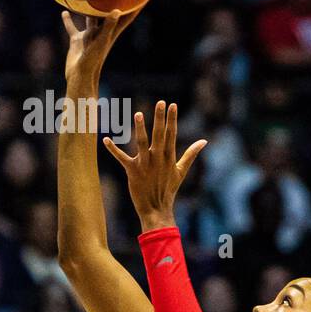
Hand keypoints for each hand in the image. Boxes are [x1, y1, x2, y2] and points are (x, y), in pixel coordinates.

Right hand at [62, 9, 136, 87]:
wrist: (80, 75)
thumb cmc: (93, 60)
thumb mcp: (102, 41)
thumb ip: (108, 26)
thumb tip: (117, 10)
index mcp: (112, 32)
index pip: (126, 16)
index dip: (136, 5)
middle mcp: (101, 32)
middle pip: (109, 13)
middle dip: (114, 2)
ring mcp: (89, 35)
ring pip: (90, 18)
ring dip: (90, 9)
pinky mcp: (77, 40)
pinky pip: (73, 27)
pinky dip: (69, 20)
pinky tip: (65, 11)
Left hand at [103, 101, 206, 232]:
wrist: (156, 209)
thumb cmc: (168, 189)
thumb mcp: (181, 171)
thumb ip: (191, 154)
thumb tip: (204, 141)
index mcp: (169, 157)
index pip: (171, 134)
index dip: (172, 119)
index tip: (173, 105)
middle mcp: (158, 159)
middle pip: (159, 135)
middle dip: (160, 118)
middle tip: (160, 102)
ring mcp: (145, 165)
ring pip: (142, 143)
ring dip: (140, 129)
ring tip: (138, 114)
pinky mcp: (132, 171)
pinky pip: (121, 158)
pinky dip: (113, 149)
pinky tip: (106, 139)